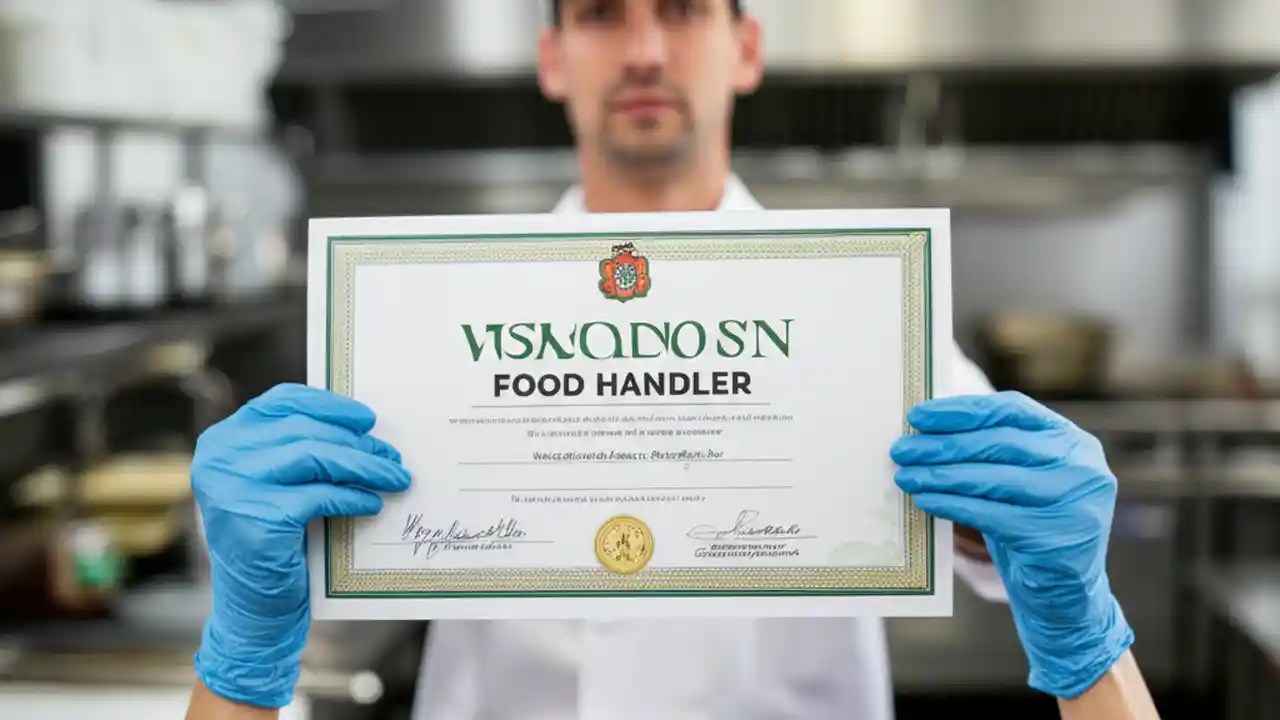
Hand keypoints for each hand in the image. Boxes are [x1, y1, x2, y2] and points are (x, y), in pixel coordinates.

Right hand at [191, 384, 409, 707]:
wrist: (253, 609)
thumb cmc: (273, 541)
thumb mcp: (274, 485)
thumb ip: (296, 450)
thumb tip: (362, 426)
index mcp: (222, 442)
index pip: (280, 402)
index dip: (329, 405)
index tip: (367, 419)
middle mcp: (219, 459)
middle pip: (305, 430)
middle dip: (357, 443)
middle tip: (393, 456)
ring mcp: (233, 488)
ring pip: (315, 457)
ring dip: (363, 466)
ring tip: (394, 477)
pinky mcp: (257, 518)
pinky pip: (319, 496)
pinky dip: (353, 496)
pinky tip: (373, 502)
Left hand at [891, 391, 1133, 698]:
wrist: (1066, 596)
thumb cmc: (1031, 527)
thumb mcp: (1022, 481)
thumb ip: (992, 453)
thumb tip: (926, 429)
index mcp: (1073, 442)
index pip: (1012, 410)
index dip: (962, 410)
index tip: (919, 415)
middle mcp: (1082, 468)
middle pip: (999, 443)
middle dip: (943, 445)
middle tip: (901, 448)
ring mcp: (1074, 504)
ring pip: (992, 478)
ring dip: (940, 475)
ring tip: (905, 475)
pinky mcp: (1054, 539)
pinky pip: (990, 515)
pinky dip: (952, 505)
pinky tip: (925, 500)